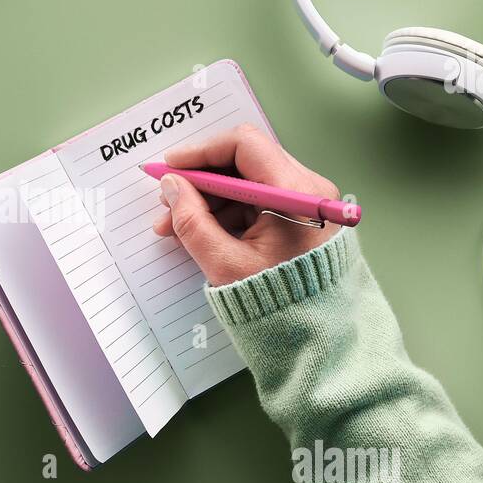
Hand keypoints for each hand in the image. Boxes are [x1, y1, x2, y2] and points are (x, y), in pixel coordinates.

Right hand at [152, 124, 342, 286]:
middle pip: (244, 163)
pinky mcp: (298, 217)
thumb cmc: (278, 305)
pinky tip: (200, 230)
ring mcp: (304, 202)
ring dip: (208, 199)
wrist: (315, 336)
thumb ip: (191, 221)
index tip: (170, 167)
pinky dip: (226, 212)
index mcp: (296, 194)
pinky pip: (255, 201)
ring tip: (175, 225)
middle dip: (200, 181)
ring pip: (245, 183)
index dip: (201, 152)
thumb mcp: (224, 264)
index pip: (244, 145)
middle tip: (167, 200)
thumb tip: (171, 186)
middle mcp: (307, 189)